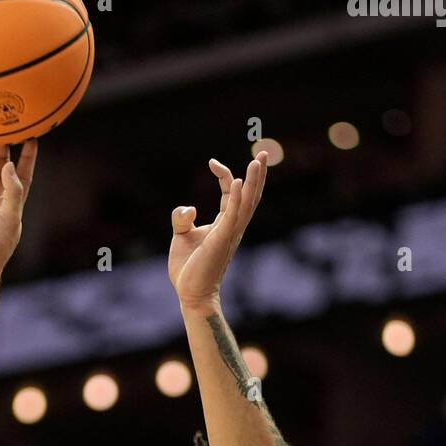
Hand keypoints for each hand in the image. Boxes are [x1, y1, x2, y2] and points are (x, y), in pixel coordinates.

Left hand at [168, 150, 268, 310]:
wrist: (191, 292)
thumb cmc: (188, 267)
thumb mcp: (181, 235)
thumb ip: (181, 218)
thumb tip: (190, 208)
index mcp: (224, 223)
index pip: (230, 193)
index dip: (224, 174)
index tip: (212, 162)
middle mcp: (232, 226)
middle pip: (250, 196)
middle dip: (258, 174)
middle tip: (264, 153)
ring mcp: (229, 233)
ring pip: (246, 203)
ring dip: (253, 182)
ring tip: (259, 161)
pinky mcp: (221, 239)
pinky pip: (232, 215)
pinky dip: (236, 198)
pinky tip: (239, 181)